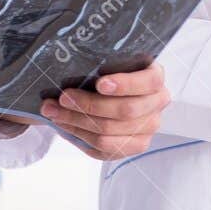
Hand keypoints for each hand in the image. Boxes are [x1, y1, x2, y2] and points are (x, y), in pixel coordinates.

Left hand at [34, 63, 170, 161]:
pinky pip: (104, 149)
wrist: (112, 94)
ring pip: (110, 133)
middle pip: (125, 111)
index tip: (100, 84)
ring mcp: (147, 129)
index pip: (149, 82)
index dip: (125, 84)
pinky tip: (64, 124)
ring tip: (54, 111)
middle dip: (89, 105)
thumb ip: (100, 61)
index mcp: (155, 78)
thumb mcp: (111, 62)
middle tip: (63, 98)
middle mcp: (156, 104)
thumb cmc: (109, 73)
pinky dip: (79, 136)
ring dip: (76, 122)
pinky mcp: (134, 146)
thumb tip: (70, 61)